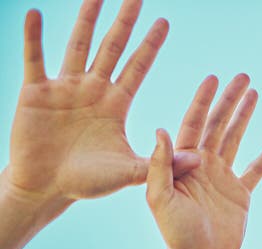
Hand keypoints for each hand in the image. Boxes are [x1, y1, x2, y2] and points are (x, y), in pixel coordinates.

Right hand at [5, 1, 197, 212]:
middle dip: (124, 23)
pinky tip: (35, 14)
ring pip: (77, 46)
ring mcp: (64, 89)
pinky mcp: (35, 93)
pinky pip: (34, 59)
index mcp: (115, 104)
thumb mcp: (128, 173)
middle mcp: (92, 90)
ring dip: (86, 19)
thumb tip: (199, 160)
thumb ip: (159, 163)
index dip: (149, 45)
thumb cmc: (88, 182)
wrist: (46, 189)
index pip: (137, 68)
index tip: (164, 22)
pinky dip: (33, 38)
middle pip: (111, 49)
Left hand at [146, 75, 261, 248]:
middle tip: (242, 77)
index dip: (203, 101)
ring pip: (236, 139)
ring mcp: (222, 179)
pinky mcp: (240, 194)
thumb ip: (160, 166)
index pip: (193, 123)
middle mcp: (202, 166)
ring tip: (255, 94)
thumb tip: (162, 130)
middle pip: (217, 124)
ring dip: (245, 117)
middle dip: (229, 100)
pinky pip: (256, 169)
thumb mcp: (161, 200)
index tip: (213, 78)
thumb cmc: (174, 235)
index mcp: (181, 164)